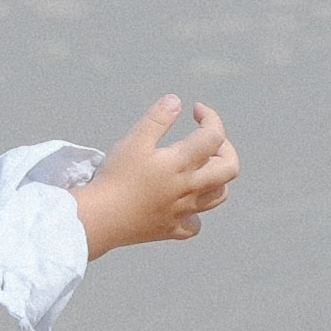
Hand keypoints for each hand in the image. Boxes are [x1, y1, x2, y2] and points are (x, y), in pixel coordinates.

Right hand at [75, 97, 236, 256]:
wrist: (101, 219)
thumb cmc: (116, 177)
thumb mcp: (134, 141)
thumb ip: (157, 118)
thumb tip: (176, 100)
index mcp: (182, 163)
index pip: (214, 135)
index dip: (210, 117)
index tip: (194, 109)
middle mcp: (189, 188)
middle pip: (230, 169)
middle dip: (226, 148)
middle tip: (206, 140)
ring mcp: (182, 211)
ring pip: (218, 196)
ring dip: (216, 178)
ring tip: (198, 168)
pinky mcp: (170, 230)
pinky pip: (193, 225)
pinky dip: (193, 214)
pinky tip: (180, 205)